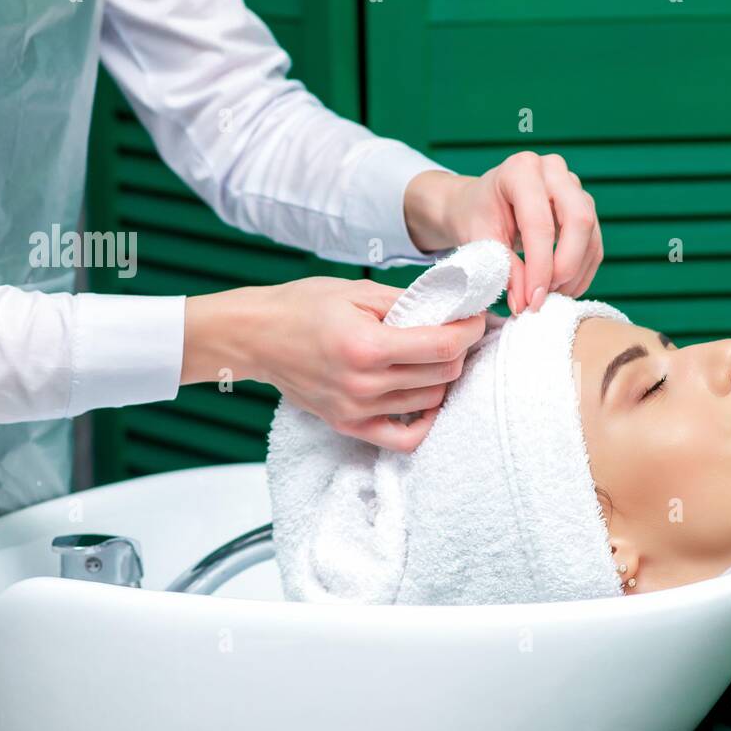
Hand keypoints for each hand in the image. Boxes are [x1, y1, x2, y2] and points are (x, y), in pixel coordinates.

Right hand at [182, 277, 485, 451]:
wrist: (255, 337)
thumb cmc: (303, 307)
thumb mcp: (357, 291)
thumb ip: (408, 302)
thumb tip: (453, 309)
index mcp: (367, 346)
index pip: (443, 347)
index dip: (470, 331)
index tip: (476, 318)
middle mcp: (364, 384)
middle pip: (443, 376)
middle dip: (460, 351)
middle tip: (456, 332)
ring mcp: (357, 410)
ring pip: (431, 402)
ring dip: (443, 379)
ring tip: (435, 357)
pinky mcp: (350, 426)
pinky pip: (405, 439)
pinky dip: (425, 421)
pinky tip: (425, 398)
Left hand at [403, 152, 603, 313]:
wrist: (481, 204)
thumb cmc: (477, 216)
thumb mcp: (480, 240)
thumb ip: (504, 268)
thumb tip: (525, 303)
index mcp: (521, 170)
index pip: (540, 223)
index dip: (539, 266)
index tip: (532, 299)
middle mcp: (553, 171)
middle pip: (579, 220)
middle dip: (565, 266)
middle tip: (544, 296)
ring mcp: (574, 187)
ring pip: (591, 235)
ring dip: (574, 274)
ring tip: (549, 296)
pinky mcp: (585, 208)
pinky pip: (594, 244)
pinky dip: (582, 273)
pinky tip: (562, 289)